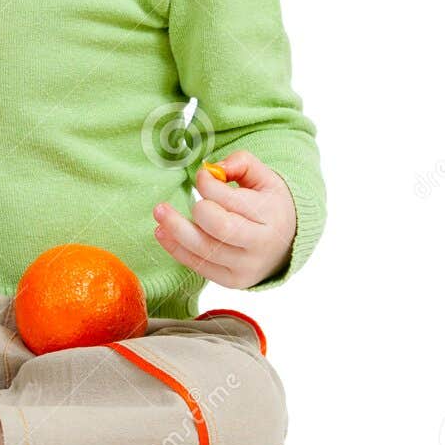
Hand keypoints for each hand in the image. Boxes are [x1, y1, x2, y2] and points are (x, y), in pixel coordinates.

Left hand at [151, 150, 296, 288]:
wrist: (285, 245)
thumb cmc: (269, 206)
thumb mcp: (265, 178)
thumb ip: (241, 163)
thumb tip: (212, 169)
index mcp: (271, 216)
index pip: (231, 200)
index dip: (207, 185)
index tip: (201, 176)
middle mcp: (260, 245)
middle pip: (219, 229)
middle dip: (191, 212)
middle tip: (165, 203)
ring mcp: (246, 267)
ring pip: (204, 250)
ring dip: (175, 231)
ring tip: (159, 214)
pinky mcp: (232, 281)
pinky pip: (199, 266)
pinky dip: (176, 249)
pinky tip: (162, 232)